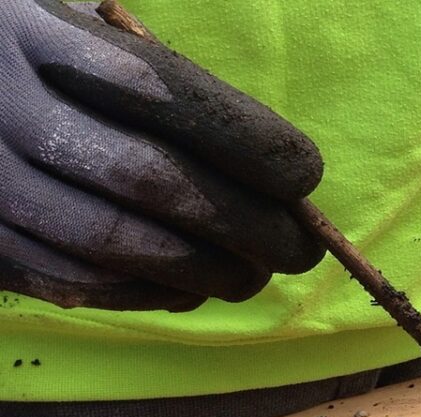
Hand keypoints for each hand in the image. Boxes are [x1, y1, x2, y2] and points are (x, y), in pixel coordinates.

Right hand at [0, 0, 324, 310]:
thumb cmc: (36, 64)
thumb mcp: (80, 32)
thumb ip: (153, 80)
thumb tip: (265, 166)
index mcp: (39, 34)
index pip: (167, 92)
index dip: (250, 141)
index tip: (305, 174)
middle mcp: (3, 106)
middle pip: (149, 179)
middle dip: (245, 224)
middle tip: (300, 249)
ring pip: (114, 245)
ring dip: (204, 271)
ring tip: (253, 277)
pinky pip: (71, 283)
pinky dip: (144, 294)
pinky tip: (187, 289)